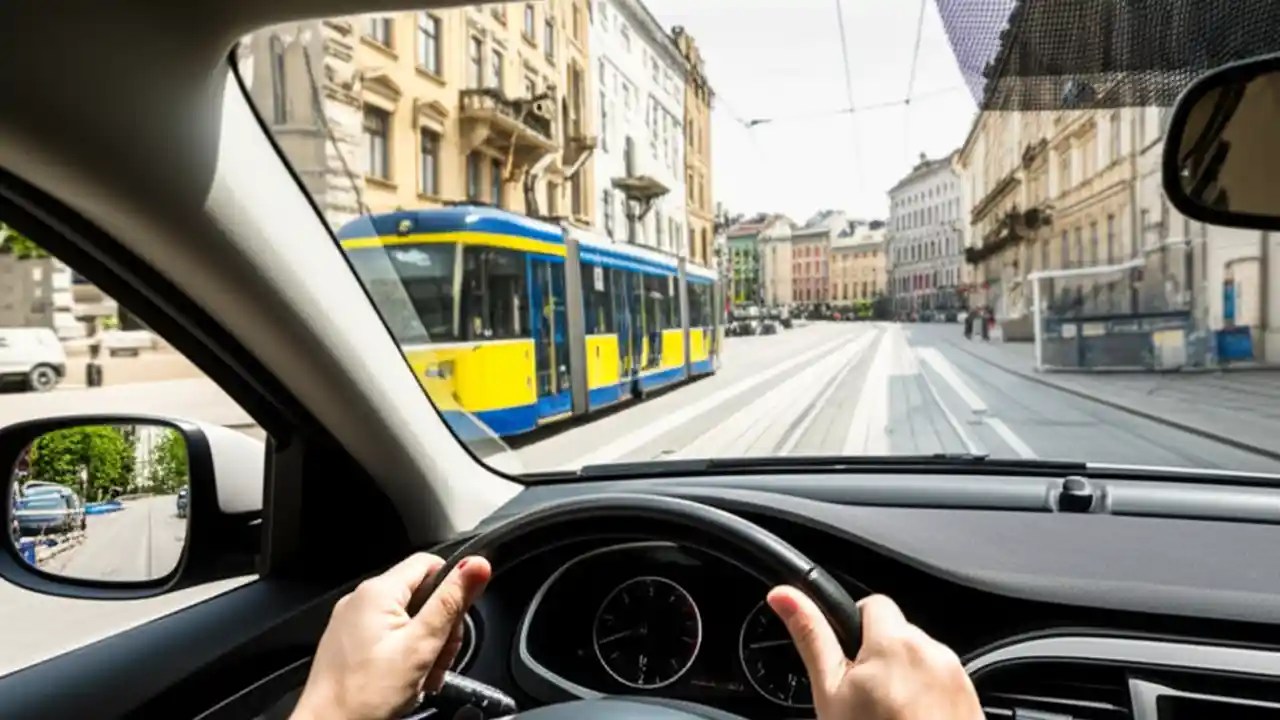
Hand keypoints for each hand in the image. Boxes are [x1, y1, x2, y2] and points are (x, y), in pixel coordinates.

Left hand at [292, 553, 491, 719]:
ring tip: (422, 674)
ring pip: (407, 618)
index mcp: (378, 591)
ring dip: (425, 644)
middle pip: (421, 594)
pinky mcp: (350, 642)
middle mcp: (361, 599)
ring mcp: (353, 621)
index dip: (452, 587)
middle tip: (439, 658)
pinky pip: (389, 635)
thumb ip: (451, 602)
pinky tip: (407, 677)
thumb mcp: (421, 646)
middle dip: (439, 626)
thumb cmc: (366, 694)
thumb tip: (478, 564)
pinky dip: (405, 652)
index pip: (429, 563)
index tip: (458, 617)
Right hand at [768, 589, 981, 719]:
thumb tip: (783, 595)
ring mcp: (957, 676)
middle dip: (879, 657)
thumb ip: (811, 637)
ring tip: (890, 716)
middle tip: (864, 698)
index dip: (854, 630)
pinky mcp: (971, 699)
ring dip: (903, 678)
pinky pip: (941, 683)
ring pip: (918, 660)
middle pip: (896, 634)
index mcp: (895, 641)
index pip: (872, 604)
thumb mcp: (831, 694)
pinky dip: (926, 697)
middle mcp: (933, 651)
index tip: (849, 663)